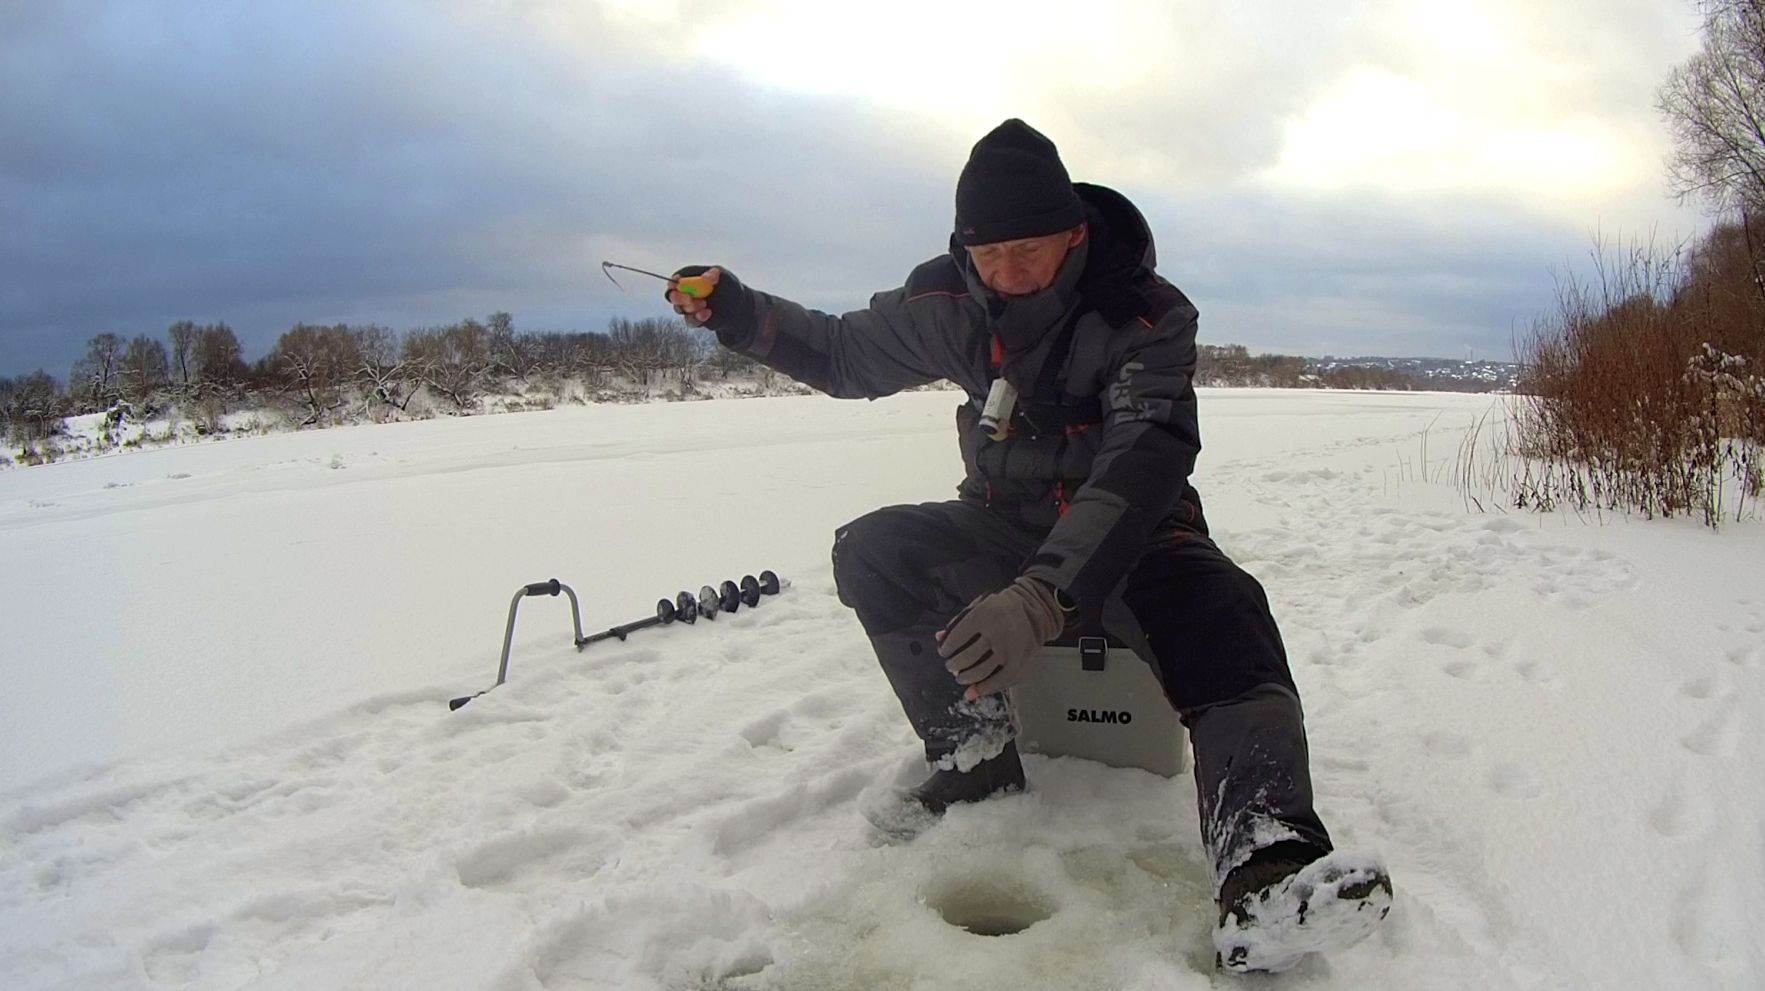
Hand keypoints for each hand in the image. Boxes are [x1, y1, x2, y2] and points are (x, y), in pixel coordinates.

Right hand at [666, 266, 754, 332]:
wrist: (738, 306)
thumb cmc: (729, 286)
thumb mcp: (725, 276)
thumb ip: (715, 274)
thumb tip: (705, 277)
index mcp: (690, 278)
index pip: (676, 279)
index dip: (673, 282)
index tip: (675, 283)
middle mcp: (686, 292)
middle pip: (672, 296)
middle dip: (678, 297)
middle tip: (688, 298)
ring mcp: (689, 307)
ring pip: (680, 309)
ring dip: (689, 307)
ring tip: (704, 304)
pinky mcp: (695, 319)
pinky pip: (690, 321)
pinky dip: (697, 318)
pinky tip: (708, 313)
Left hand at [937, 576, 1064, 699]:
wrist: (1033, 611)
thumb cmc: (1001, 608)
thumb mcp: (978, 606)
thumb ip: (958, 622)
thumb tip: (939, 638)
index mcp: (985, 614)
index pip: (957, 637)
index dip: (946, 648)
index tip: (944, 652)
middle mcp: (997, 632)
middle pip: (967, 657)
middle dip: (953, 666)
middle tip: (951, 666)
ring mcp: (1009, 649)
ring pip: (980, 672)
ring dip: (966, 678)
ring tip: (960, 677)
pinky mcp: (1018, 662)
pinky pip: (999, 681)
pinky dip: (984, 689)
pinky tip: (973, 691)